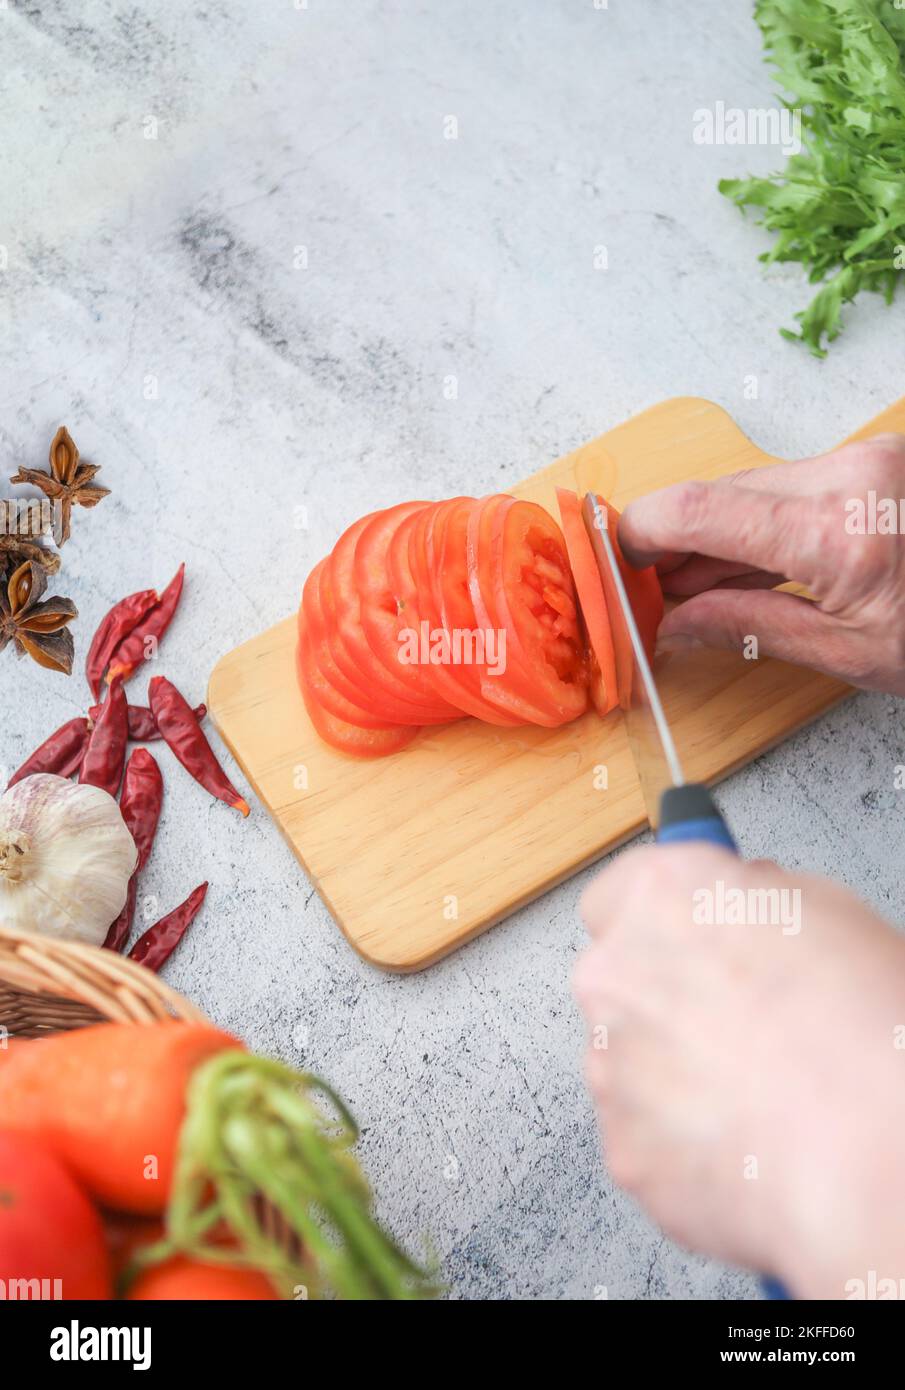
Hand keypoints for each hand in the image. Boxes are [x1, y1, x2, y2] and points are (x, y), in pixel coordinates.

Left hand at [573, 844, 904, 1296]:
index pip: (619, 893)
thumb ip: (753, 904)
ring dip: (673, 1072)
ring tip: (757, 1092)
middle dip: (666, 1000)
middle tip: (742, 1025)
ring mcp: (609, 1070)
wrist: (866, 1153)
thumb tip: (744, 915)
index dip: (662, 920)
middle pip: (620, 980)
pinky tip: (748, 1139)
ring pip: (628, 1062)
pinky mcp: (623, 1151)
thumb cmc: (864, 1032)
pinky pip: (644, 1136)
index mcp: (660, 899)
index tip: (692, 937)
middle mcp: (615, 976)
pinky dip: (683, 1141)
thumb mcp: (829, 913)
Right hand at [619, 433, 904, 692]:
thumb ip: (752, 628)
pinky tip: (742, 565)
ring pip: (752, 488)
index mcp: (835, 533)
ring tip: (697, 587)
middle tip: (655, 592)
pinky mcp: (873, 459)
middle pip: (720, 494)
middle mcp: (848, 476)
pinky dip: (760, 524)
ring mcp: (864, 458)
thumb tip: (677, 625)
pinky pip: (791, 485)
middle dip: (677, 544)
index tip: (619, 561)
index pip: (696, 510)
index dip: (641, 532)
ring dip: (717, 536)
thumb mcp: (851, 652)